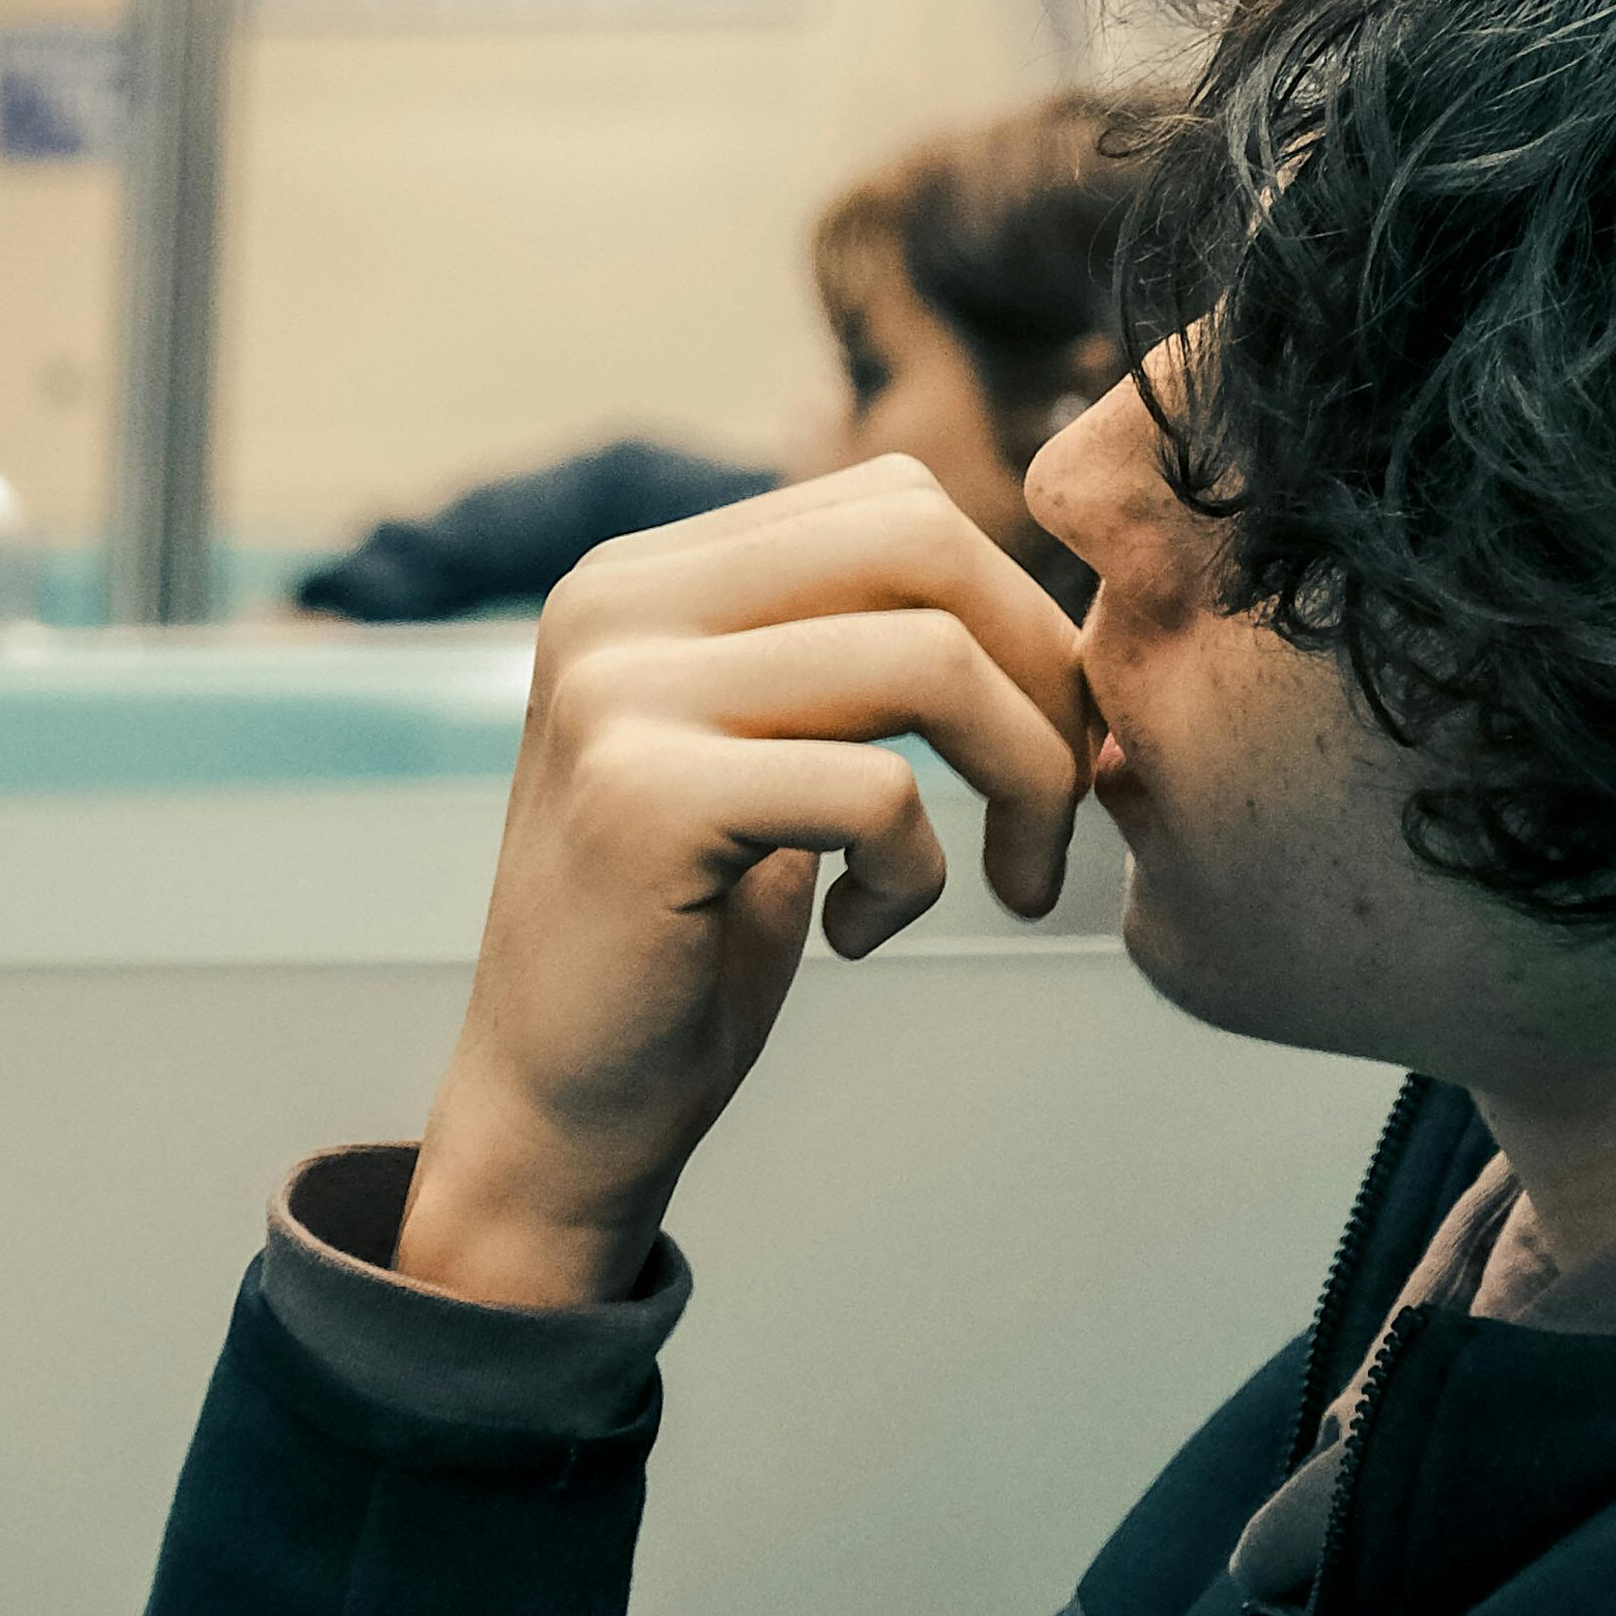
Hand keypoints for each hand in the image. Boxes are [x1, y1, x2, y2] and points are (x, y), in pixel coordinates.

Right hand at [397, 458, 1092, 1309]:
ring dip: (1021, 779)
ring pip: (930, 658)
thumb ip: (848, 649)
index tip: (1044, 739)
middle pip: (925, 543)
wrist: (556, 1112)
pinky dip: (919, 874)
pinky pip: (879, 792)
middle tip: (1059, 806)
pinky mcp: (641, 800)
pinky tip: (857, 934)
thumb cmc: (689, 943)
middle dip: (1044, 675)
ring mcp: (618, 692)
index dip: (1016, 610)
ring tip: (1000, 879)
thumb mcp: (768, 752)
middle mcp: (616, 602)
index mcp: (646, 575)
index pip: (898, 503)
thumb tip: (1045, 597)